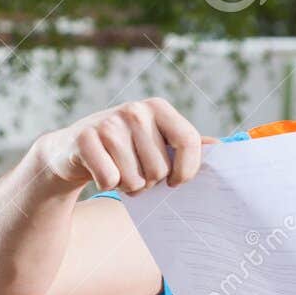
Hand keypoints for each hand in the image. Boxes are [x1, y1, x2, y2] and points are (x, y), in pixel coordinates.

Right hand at [34, 97, 213, 193]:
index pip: (189, 141)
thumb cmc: (125, 149)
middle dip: (149, 182)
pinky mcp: (85, 138)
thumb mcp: (156, 140)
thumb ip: (187, 143)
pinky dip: (107, 185)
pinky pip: (110, 179)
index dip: (187, 170)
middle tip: (136, 172)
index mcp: (158, 108)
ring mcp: (109, 122)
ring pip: (135, 179)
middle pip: (160, 169)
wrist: (73, 148)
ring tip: (119, 172)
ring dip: (128, 186)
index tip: (176, 182)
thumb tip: (222, 147)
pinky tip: (101, 172)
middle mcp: (135, 110)